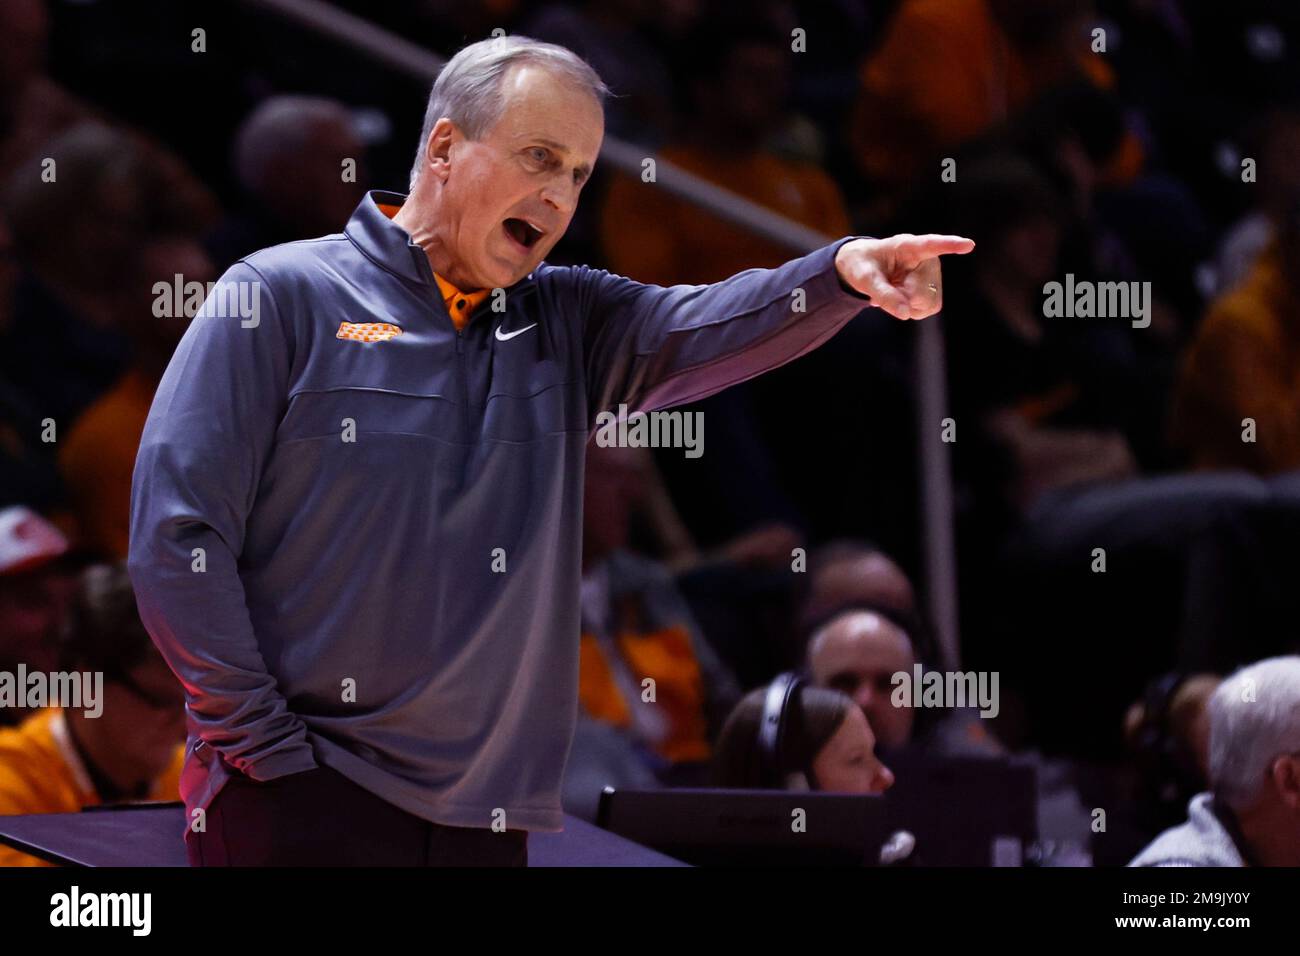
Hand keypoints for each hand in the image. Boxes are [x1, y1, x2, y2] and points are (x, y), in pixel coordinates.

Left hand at [835, 234, 974, 319]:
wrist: (867, 268)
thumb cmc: (864, 266)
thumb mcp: (864, 279)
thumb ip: (883, 294)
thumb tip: (905, 315)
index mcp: (909, 246)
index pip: (932, 245)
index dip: (950, 245)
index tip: (968, 244)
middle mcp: (928, 259)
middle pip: (923, 293)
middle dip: (902, 299)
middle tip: (887, 287)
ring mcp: (934, 275)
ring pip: (928, 303)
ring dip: (907, 304)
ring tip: (895, 289)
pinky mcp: (935, 289)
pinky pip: (929, 309)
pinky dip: (912, 309)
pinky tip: (902, 296)